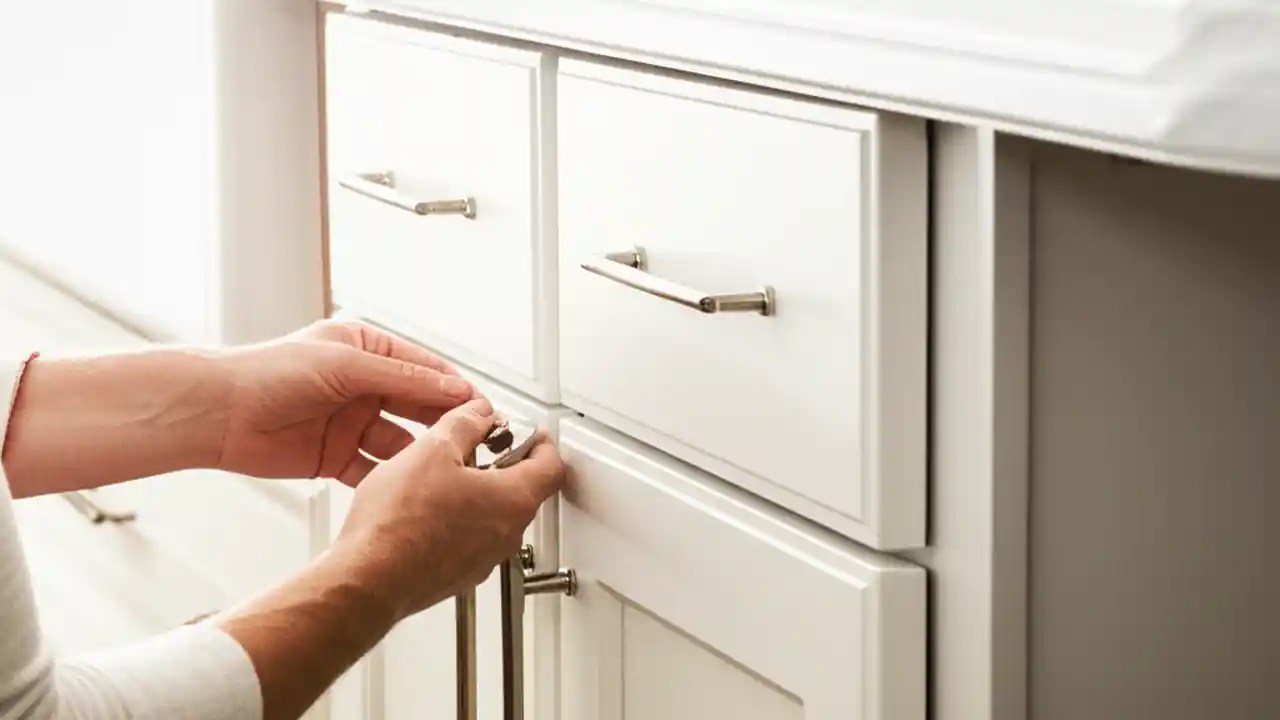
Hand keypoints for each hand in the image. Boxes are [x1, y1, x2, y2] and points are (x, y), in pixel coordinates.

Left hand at [218, 320, 476, 483]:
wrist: (218, 414)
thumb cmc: (267, 373)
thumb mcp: (345, 364)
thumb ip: (402, 377)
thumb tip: (448, 384)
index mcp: (365, 350)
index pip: (424, 368)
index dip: (454, 388)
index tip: (482, 405)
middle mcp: (361, 385)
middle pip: (417, 405)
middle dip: (445, 422)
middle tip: (477, 438)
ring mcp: (350, 422)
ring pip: (400, 441)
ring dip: (421, 453)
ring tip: (446, 465)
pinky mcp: (336, 457)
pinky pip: (374, 469)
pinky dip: (392, 478)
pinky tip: (411, 485)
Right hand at [331, 398, 565, 620]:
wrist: (368, 580)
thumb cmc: (398, 525)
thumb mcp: (433, 450)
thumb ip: (465, 424)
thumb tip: (478, 414)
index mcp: (513, 500)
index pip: (552, 464)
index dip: (540, 440)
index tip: (524, 431)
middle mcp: (507, 533)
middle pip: (524, 489)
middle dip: (503, 463)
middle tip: (478, 445)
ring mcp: (484, 558)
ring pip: (495, 515)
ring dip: (478, 491)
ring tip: (444, 474)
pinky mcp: (459, 573)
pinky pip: (471, 538)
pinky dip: (459, 519)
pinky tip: (426, 508)